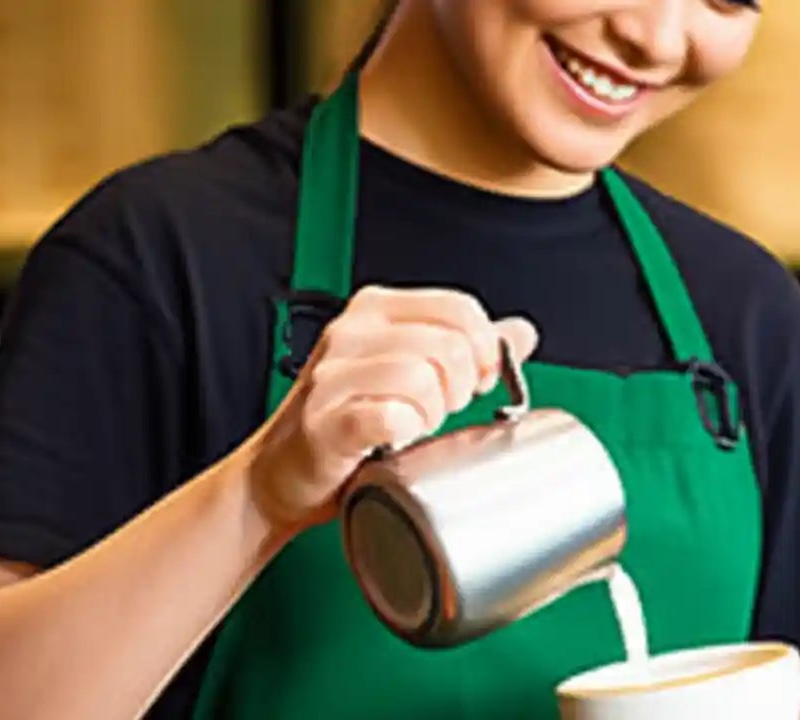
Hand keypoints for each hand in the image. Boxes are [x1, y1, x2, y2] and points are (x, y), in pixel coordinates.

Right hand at [246, 285, 538, 533]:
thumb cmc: (347, 422)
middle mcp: (349, 332)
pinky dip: (403, 435)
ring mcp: (332, 375)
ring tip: (412, 427)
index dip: (485, 349)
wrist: (280, 473)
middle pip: (447, 345)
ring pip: (422, 378)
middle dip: (460, 388)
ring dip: (431, 415)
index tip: (479, 381)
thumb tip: (519, 332)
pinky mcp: (324, 421)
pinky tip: (391, 442)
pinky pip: (390, 418)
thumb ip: (463, 348)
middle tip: (439, 412)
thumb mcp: (407, 372)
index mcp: (374, 309)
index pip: (459, 308)